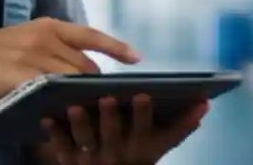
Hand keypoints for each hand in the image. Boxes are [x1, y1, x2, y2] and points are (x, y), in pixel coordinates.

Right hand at [0, 18, 140, 104]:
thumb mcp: (26, 40)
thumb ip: (53, 50)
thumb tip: (82, 73)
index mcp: (49, 26)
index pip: (91, 35)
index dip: (116, 47)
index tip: (137, 58)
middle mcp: (44, 37)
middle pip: (85, 64)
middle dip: (97, 83)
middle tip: (106, 99)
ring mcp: (33, 57)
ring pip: (72, 80)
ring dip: (83, 96)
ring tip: (90, 109)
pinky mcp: (22, 77)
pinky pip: (52, 93)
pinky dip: (61, 104)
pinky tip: (65, 114)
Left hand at [40, 95, 208, 164]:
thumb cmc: (137, 157)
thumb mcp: (160, 145)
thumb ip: (182, 125)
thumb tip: (205, 104)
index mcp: (140, 148)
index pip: (144, 130)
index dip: (144, 114)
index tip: (143, 94)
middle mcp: (117, 155)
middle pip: (113, 134)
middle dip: (110, 116)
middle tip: (106, 96)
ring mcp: (91, 160)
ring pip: (85, 140)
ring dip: (80, 124)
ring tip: (74, 105)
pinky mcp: (69, 161)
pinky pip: (60, 148)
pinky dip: (54, 134)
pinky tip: (47, 116)